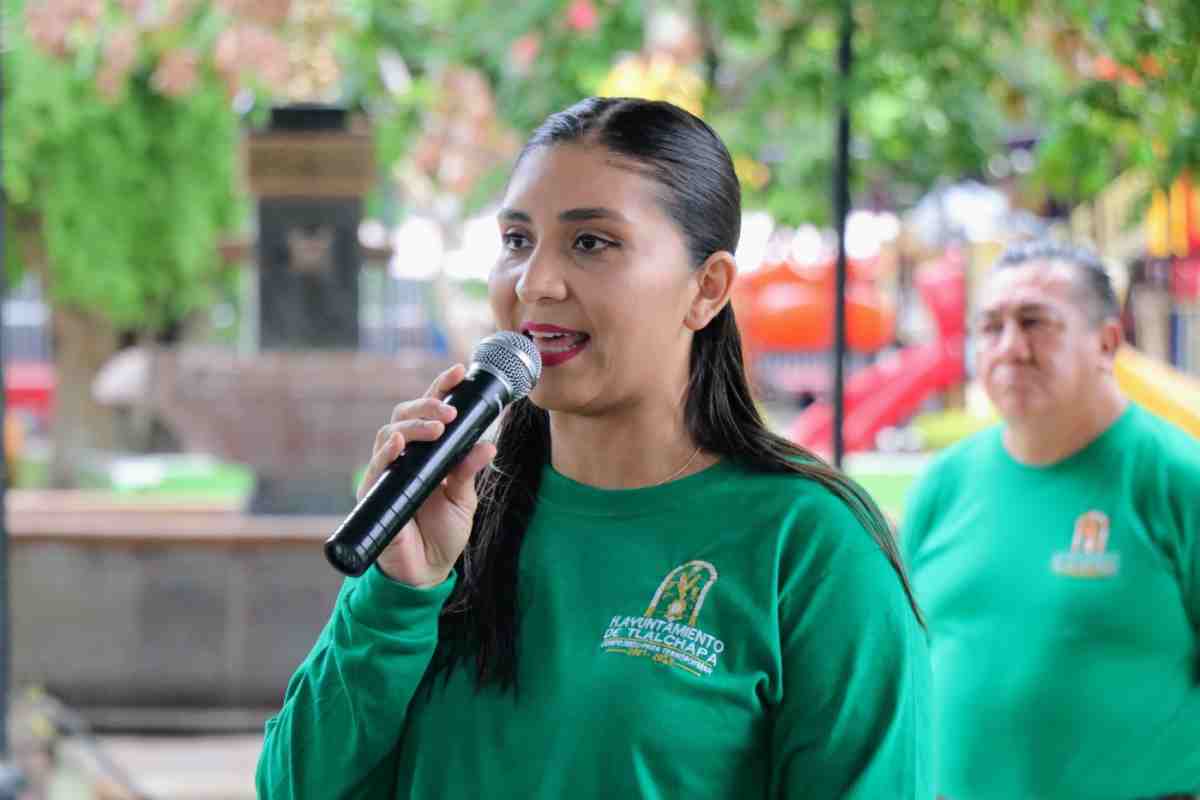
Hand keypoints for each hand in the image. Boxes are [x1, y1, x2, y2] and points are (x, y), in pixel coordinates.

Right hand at [358, 364, 496, 587]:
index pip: (432, 411)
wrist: (426, 572)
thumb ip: (469, 470)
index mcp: (429, 452)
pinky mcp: (375, 492)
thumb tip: (488, 445)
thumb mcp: (464, 498)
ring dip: (414, 425)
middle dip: (427, 404)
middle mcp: (405, 456)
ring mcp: (388, 471)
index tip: (458, 370)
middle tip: (450, 410)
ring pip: (390, 432)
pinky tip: (400, 444)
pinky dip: (387, 452)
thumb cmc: (443, 532)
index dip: (441, 388)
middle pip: (406, 414)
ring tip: (436, 426)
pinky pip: (377, 466)